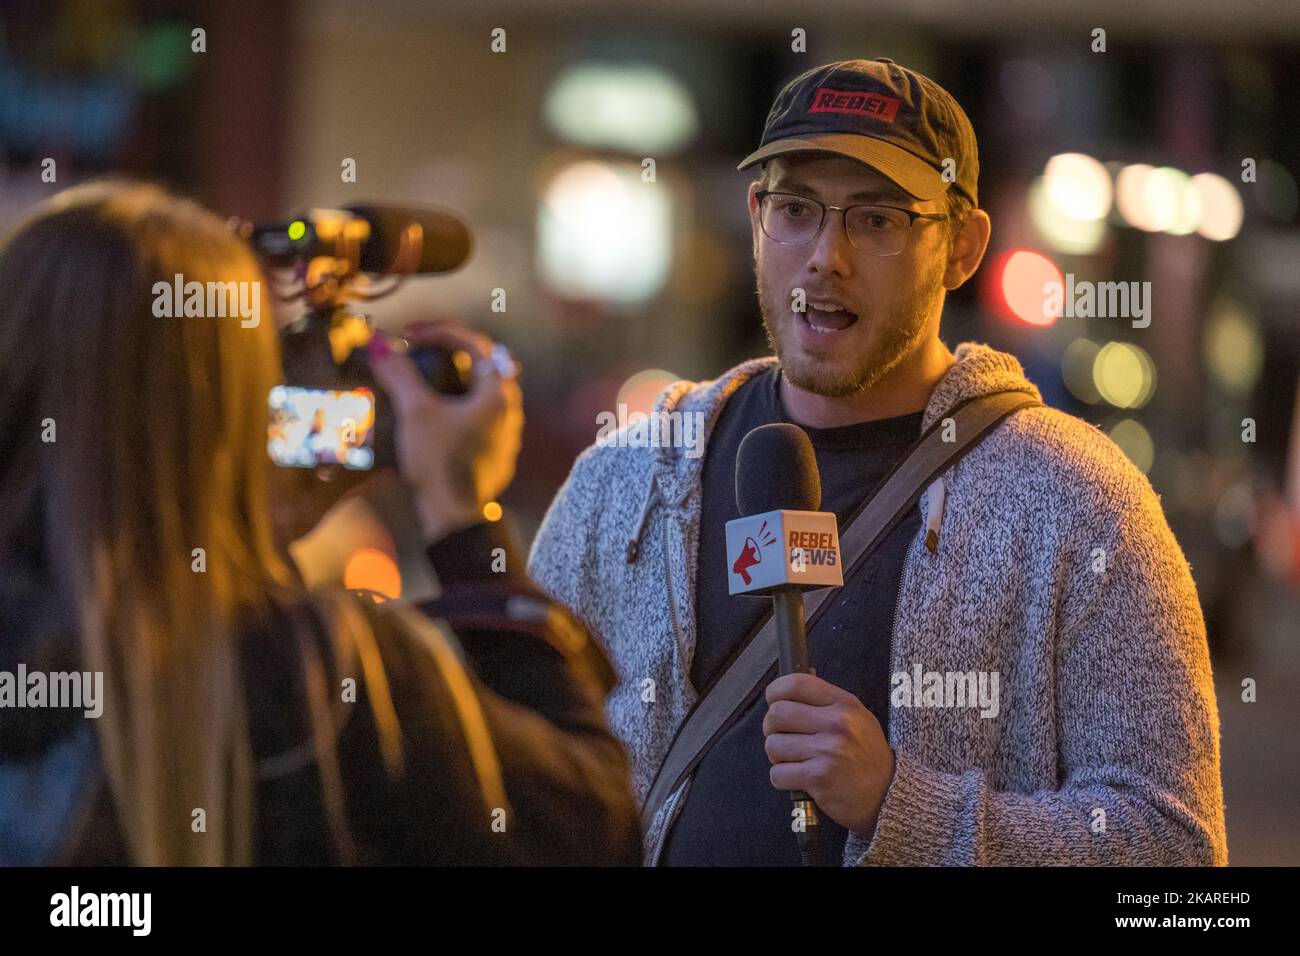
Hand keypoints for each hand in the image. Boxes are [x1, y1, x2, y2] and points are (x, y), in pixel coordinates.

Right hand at [369, 320, 523, 540]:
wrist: (453, 518)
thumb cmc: (440, 462)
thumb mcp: (416, 412)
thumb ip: (398, 373)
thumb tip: (378, 342)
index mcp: (498, 393)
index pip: (475, 343)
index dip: (439, 331)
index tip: (408, 334)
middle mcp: (509, 410)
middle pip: (482, 365)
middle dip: (449, 353)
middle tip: (419, 352)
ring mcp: (504, 434)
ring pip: (480, 393)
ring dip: (452, 380)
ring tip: (421, 382)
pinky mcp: (493, 453)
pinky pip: (476, 417)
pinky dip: (454, 406)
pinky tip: (431, 415)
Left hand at [763, 672, 895, 836]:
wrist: (886, 795)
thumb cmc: (866, 755)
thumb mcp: (856, 717)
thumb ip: (824, 702)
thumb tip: (786, 688)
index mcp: (844, 704)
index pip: (796, 683)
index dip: (775, 692)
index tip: (774, 701)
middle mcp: (836, 724)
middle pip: (777, 714)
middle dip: (771, 727)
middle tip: (782, 736)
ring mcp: (827, 751)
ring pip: (773, 745)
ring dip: (777, 756)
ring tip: (795, 760)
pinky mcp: (818, 778)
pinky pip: (778, 774)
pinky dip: (782, 778)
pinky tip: (799, 778)